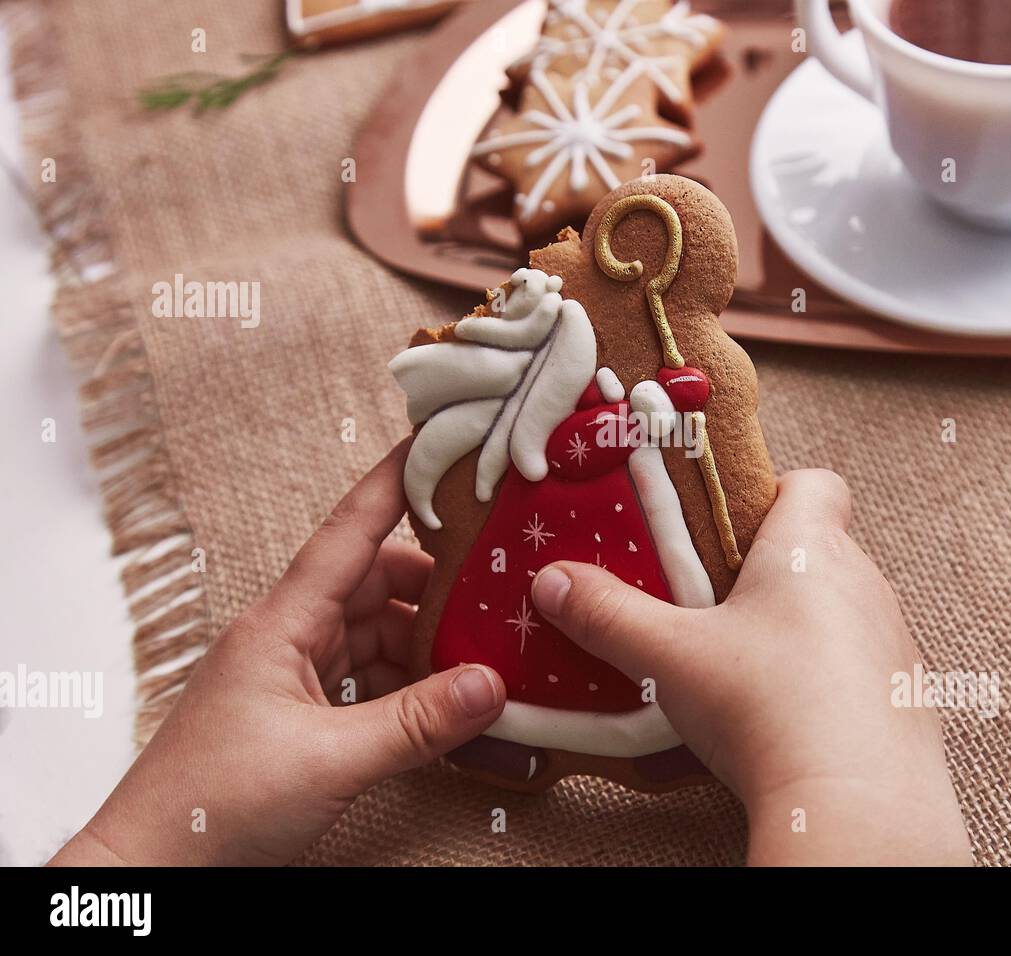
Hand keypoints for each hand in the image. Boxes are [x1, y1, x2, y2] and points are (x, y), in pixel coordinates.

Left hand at [49, 440, 505, 866]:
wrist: (152, 867)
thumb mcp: (329, 761)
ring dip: (425, 642)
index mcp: (282, 624)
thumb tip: (491, 686)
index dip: (392, 483)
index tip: (436, 441)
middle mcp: (288, 637)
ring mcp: (294, 675)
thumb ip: (417, 724)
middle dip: (435, 584)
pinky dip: (408, 684)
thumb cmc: (211, 807)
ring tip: (483, 651)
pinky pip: (368, 677)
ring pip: (375, 633)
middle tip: (497, 580)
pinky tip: (444, 701)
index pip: (348, 533)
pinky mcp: (301, 712)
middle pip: (375, 583)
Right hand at [529, 469, 971, 865]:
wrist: (853, 802)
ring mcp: (891, 639)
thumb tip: (555, 583)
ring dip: (800, 625)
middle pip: (819, 549)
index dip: (774, 492)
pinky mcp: (903, 694)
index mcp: (810, 548)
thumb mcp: (669, 656)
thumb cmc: (768, 707)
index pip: (816, 483)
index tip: (729, 526)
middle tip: (713, 605)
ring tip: (745, 667)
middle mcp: (862, 581)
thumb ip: (609, 614)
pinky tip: (789, 714)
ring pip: (841, 609)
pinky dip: (828, 677)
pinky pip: (861, 665)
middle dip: (767, 570)